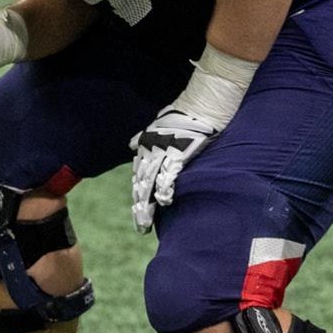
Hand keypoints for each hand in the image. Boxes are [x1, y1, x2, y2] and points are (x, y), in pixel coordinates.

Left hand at [129, 109, 221, 232]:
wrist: (199, 104)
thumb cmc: (180, 114)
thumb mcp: (157, 124)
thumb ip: (145, 136)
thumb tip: (132, 144)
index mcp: (147, 148)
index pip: (139, 177)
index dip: (138, 196)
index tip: (138, 212)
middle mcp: (151, 152)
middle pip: (141, 185)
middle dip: (140, 208)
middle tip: (140, 227)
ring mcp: (163, 153)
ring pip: (150, 184)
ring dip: (147, 205)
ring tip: (146, 223)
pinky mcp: (179, 153)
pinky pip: (169, 175)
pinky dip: (164, 189)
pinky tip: (163, 203)